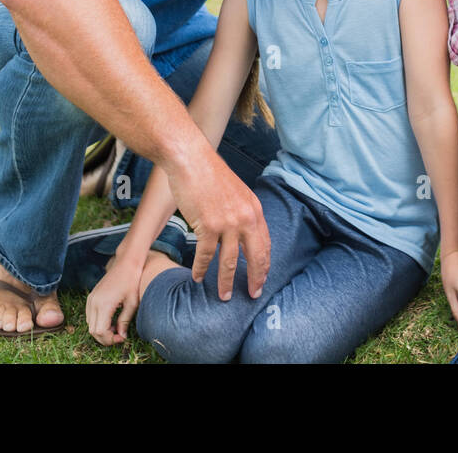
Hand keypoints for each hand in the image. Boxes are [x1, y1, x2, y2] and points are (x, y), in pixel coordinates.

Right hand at [85, 256, 142, 345]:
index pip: (100, 332)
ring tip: (117, 327)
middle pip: (93, 331)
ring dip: (101, 330)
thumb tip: (121, 336)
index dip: (110, 339)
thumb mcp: (132, 303)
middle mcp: (93, 302)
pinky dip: (98, 322)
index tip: (122, 338)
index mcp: (103, 304)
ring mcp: (91, 299)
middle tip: (120, 336)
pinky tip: (111, 320)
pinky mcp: (91, 297)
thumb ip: (125, 321)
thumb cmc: (132, 281)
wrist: (126, 263)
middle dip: (106, 337)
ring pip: (90, 324)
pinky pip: (90, 316)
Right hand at [165, 139, 270, 300]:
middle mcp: (246, 218)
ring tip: (224, 296)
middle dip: (255, 278)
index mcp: (255, 209)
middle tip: (253, 294)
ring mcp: (228, 223)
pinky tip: (198, 277)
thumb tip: (242, 233)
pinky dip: (201, 269)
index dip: (264, 264)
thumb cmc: (210, 175)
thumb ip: (243, 213)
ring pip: (230, 261)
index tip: (262, 278)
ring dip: (226, 282)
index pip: (265, 243)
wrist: (191, 161)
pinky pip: (206, 256)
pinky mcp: (208, 226)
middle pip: (256, 256)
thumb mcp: (237, 193)